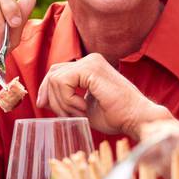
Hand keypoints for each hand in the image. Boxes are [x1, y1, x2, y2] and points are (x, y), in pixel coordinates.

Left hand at [35, 53, 167, 137]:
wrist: (136, 118)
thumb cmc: (115, 116)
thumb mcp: (82, 108)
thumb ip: (64, 100)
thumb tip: (42, 100)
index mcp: (89, 67)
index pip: (56, 72)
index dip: (46, 89)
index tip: (44, 105)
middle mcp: (90, 60)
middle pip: (53, 73)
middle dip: (52, 98)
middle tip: (68, 115)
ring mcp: (91, 62)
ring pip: (55, 79)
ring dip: (62, 102)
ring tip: (79, 113)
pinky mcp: (91, 69)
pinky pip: (63, 82)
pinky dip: (67, 100)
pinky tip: (82, 108)